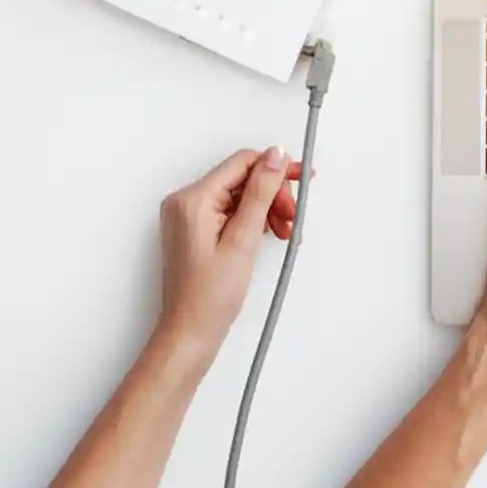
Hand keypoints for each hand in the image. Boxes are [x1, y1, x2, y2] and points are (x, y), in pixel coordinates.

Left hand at [156, 146, 304, 353]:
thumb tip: (275, 156)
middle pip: (242, 178)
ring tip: (284, 231)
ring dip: (266, 208)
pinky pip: (230, 210)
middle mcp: (185, 202)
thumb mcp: (243, 239)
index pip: (242, 162)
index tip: (301, 178)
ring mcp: (188, 215)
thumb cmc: (209, 297)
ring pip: (239, 195)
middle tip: (291, 217)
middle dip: (273, 194)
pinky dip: (252, 219)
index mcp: (192, 200)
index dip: (276, 169)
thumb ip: (260, 192)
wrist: (190, 332)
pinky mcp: (195, 228)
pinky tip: (268, 234)